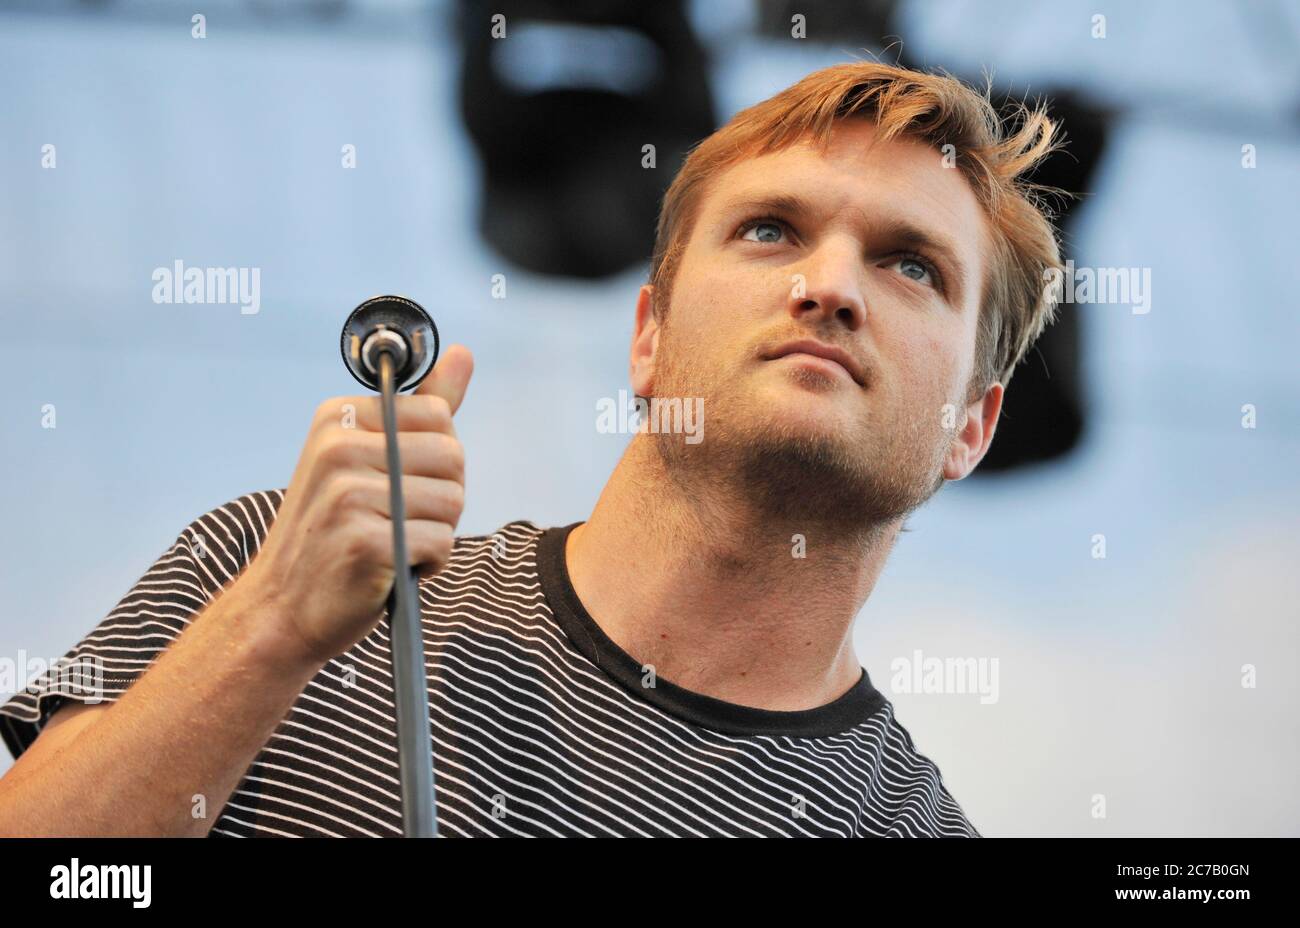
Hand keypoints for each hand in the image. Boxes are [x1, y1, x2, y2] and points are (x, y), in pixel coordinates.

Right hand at [239, 345, 473, 665]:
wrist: (280, 608)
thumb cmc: (330, 534)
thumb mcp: (365, 459)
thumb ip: (420, 409)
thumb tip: (462, 354)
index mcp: (339, 418)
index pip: (439, 415)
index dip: (434, 459)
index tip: (397, 482)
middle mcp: (339, 448)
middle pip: (453, 458)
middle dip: (441, 499)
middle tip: (397, 521)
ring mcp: (349, 494)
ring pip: (453, 502)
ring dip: (434, 534)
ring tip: (391, 544)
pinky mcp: (365, 541)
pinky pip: (441, 543)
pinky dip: (427, 565)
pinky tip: (389, 569)